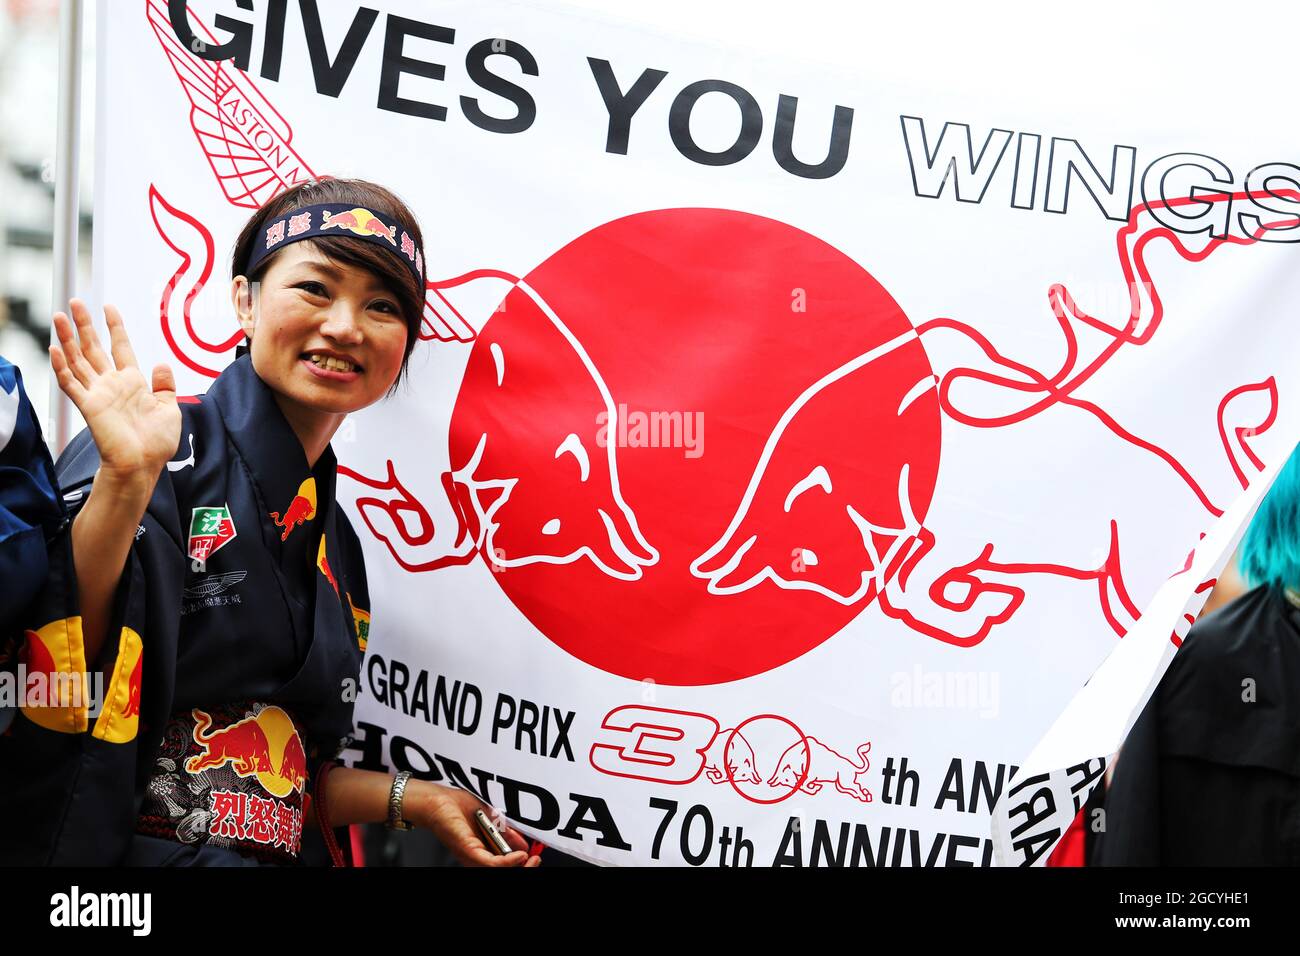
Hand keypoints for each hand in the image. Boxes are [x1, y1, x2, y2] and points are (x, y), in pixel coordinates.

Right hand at [49, 300, 180, 484]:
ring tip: (59, 316)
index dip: (115, 327)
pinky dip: (62, 367)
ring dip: (67, 338)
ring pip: (78, 360)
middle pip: (93, 348)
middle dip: (84, 325)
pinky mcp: (88, 406)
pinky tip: (54, 349)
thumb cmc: (157, 442)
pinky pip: (71, 383)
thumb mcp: (170, 408)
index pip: (120, 347)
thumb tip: (161, 364)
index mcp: (133, 383)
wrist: (143, 464)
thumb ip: (165, 386)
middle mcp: (112, 384)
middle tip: (75, 302)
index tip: (109, 307)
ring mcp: (98, 393)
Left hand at [406, 781, 541, 866]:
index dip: (523, 863)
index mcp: (483, 851)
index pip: (505, 864)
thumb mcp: (491, 819)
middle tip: (536, 860)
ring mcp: (472, 857)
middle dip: (526, 868)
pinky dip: (507, 862)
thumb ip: (507, 833)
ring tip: (530, 858)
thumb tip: (523, 844)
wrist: (437, 801)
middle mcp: (477, 858)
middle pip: (505, 870)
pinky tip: (518, 855)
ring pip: (499, 871)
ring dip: (519, 867)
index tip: (535, 855)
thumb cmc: (457, 808)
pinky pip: (490, 864)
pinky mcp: (468, 851)